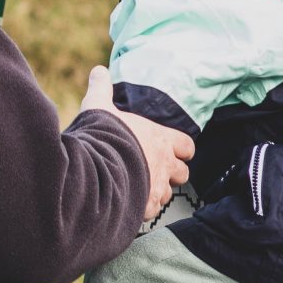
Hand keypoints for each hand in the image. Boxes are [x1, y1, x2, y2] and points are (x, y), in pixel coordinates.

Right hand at [80, 66, 194, 216]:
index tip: (171, 149)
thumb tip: (98, 70)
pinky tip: (128, 204)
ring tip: (139, 188)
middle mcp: (164, 164)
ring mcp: (156, 187)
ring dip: (156, 192)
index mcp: (160, 139)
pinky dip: (141, 209)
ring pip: (167, 195)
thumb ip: (102, 89)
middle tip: (154, 171)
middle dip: (172, 174)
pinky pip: (150, 211)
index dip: (180, 149)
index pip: (186, 145)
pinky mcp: (145, 206)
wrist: (95, 168)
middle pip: (182, 173)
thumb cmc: (103, 137)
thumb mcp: (99, 106)